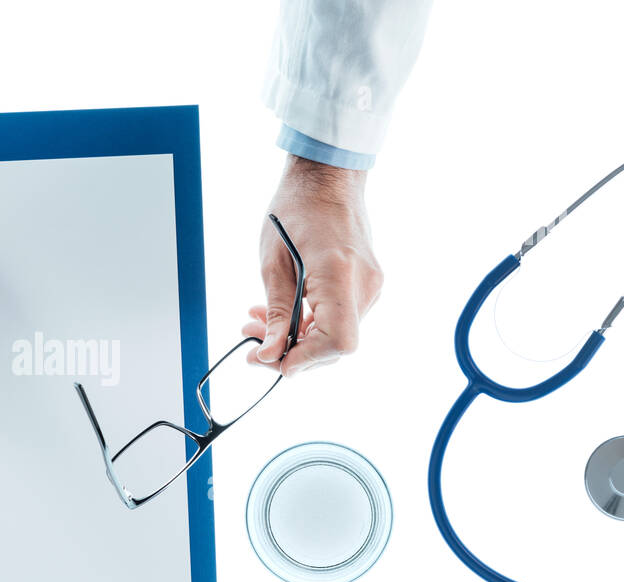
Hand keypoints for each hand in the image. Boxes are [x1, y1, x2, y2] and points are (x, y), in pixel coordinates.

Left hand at [244, 156, 382, 375]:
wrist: (327, 179)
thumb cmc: (296, 209)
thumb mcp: (272, 262)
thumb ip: (276, 312)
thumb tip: (270, 354)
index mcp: (339, 273)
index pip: (337, 340)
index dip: (307, 359)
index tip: (275, 361)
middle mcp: (364, 283)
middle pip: (336, 344)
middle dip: (293, 351)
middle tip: (253, 342)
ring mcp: (370, 285)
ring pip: (336, 334)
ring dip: (297, 337)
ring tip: (258, 322)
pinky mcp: (367, 284)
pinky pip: (340, 317)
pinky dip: (310, 322)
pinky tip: (282, 312)